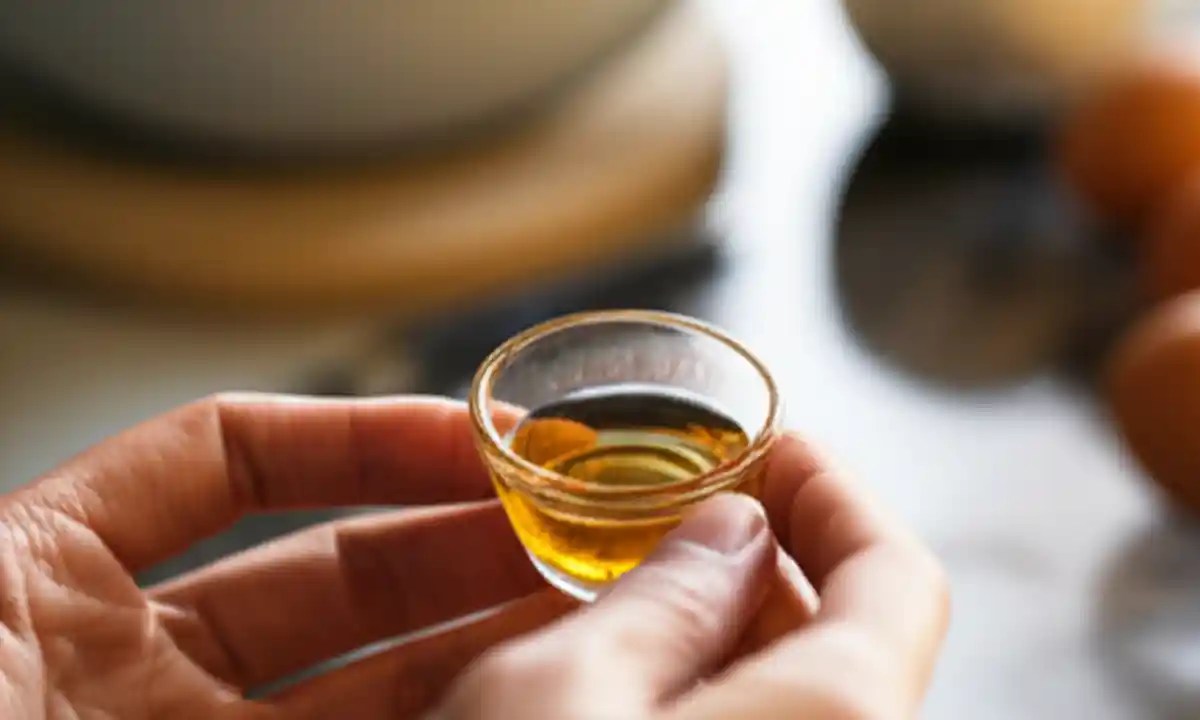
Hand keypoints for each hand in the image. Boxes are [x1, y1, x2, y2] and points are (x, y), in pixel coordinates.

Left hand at [0, 394, 577, 718]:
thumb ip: (150, 517)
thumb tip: (330, 467)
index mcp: (47, 579)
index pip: (233, 463)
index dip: (361, 434)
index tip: (480, 435)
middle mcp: (127, 678)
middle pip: (332, 578)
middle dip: (460, 544)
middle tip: (581, 532)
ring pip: (368, 690)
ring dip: (478, 646)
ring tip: (590, 613)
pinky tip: (518, 704)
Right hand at [438, 435, 949, 718]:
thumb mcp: (558, 694)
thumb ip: (663, 600)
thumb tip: (734, 531)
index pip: (897, 577)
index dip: (833, 489)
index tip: (767, 444)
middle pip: (837, 636)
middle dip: (751, 558)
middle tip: (662, 513)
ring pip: (774, 694)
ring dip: (703, 630)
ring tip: (605, 590)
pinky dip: (678, 695)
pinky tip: (587, 681)